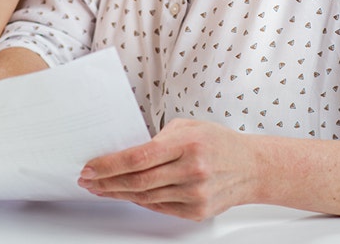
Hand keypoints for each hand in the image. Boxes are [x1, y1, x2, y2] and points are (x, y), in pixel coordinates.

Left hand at [77, 118, 259, 220]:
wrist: (252, 167)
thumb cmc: (219, 142)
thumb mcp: (189, 127)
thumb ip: (159, 139)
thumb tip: (127, 155)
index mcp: (188, 144)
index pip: (138, 157)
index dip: (109, 165)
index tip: (90, 167)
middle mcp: (192, 170)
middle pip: (137, 181)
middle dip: (106, 181)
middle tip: (87, 180)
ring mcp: (195, 194)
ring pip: (145, 197)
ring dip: (118, 193)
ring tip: (101, 188)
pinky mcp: (196, 211)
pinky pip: (159, 207)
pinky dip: (140, 201)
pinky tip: (127, 194)